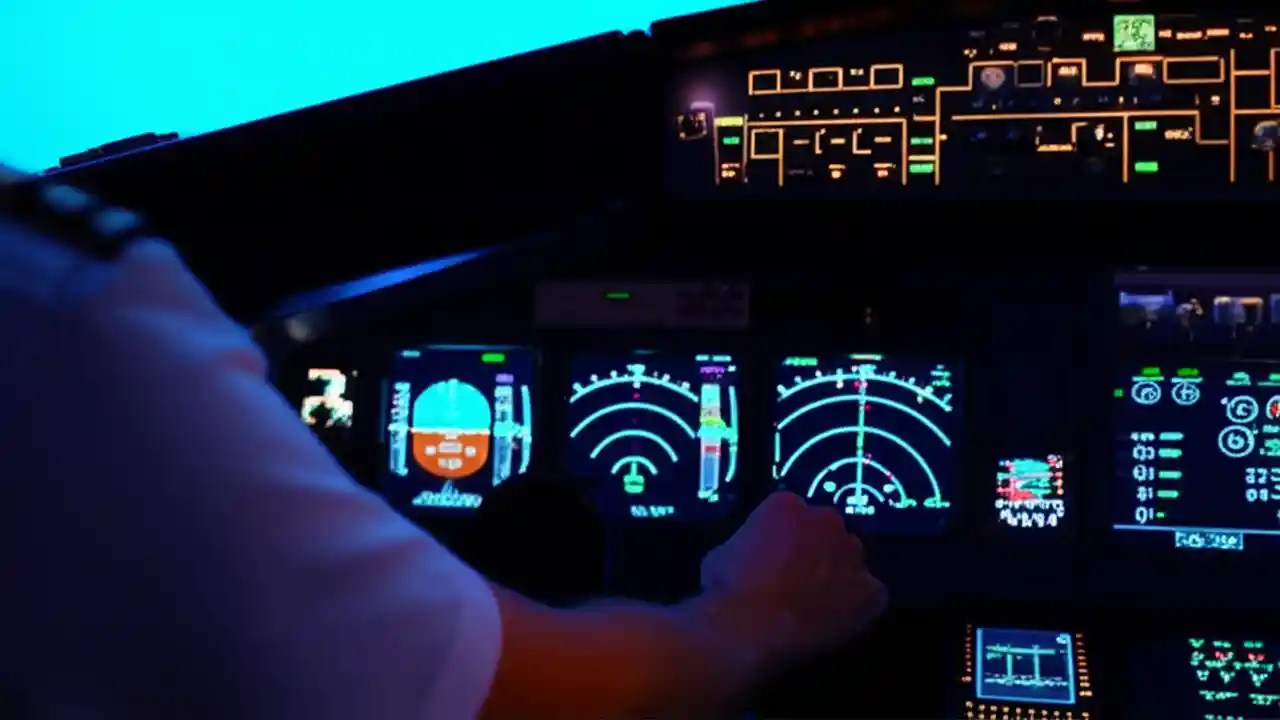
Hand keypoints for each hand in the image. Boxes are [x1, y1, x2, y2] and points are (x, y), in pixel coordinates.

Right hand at [698, 491, 886, 666]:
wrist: (748, 626)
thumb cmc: (726, 588)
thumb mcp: (723, 551)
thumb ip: (748, 544)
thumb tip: (752, 556)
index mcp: (787, 505)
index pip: (793, 513)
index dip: (785, 537)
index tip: (777, 557)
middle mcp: (826, 520)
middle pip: (828, 531)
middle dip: (816, 550)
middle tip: (797, 579)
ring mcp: (852, 554)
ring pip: (851, 561)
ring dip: (839, 575)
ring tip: (816, 604)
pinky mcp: (871, 591)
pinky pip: (870, 595)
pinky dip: (858, 606)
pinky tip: (836, 621)